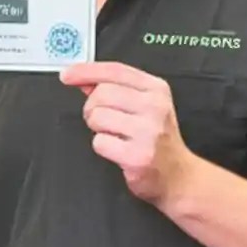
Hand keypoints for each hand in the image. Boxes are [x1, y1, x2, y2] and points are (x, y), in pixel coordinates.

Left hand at [59, 61, 196, 204]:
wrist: (178, 176)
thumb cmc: (158, 140)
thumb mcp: (144, 106)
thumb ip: (114, 89)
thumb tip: (82, 78)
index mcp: (156, 89)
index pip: (114, 70)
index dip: (86, 71)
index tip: (68, 75)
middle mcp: (155, 107)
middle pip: (101, 93)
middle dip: (92, 108)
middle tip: (103, 120)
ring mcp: (148, 131)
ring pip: (97, 117)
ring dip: (97, 128)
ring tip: (114, 135)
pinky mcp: (137, 155)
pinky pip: (99, 142)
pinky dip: (102, 147)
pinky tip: (118, 149)